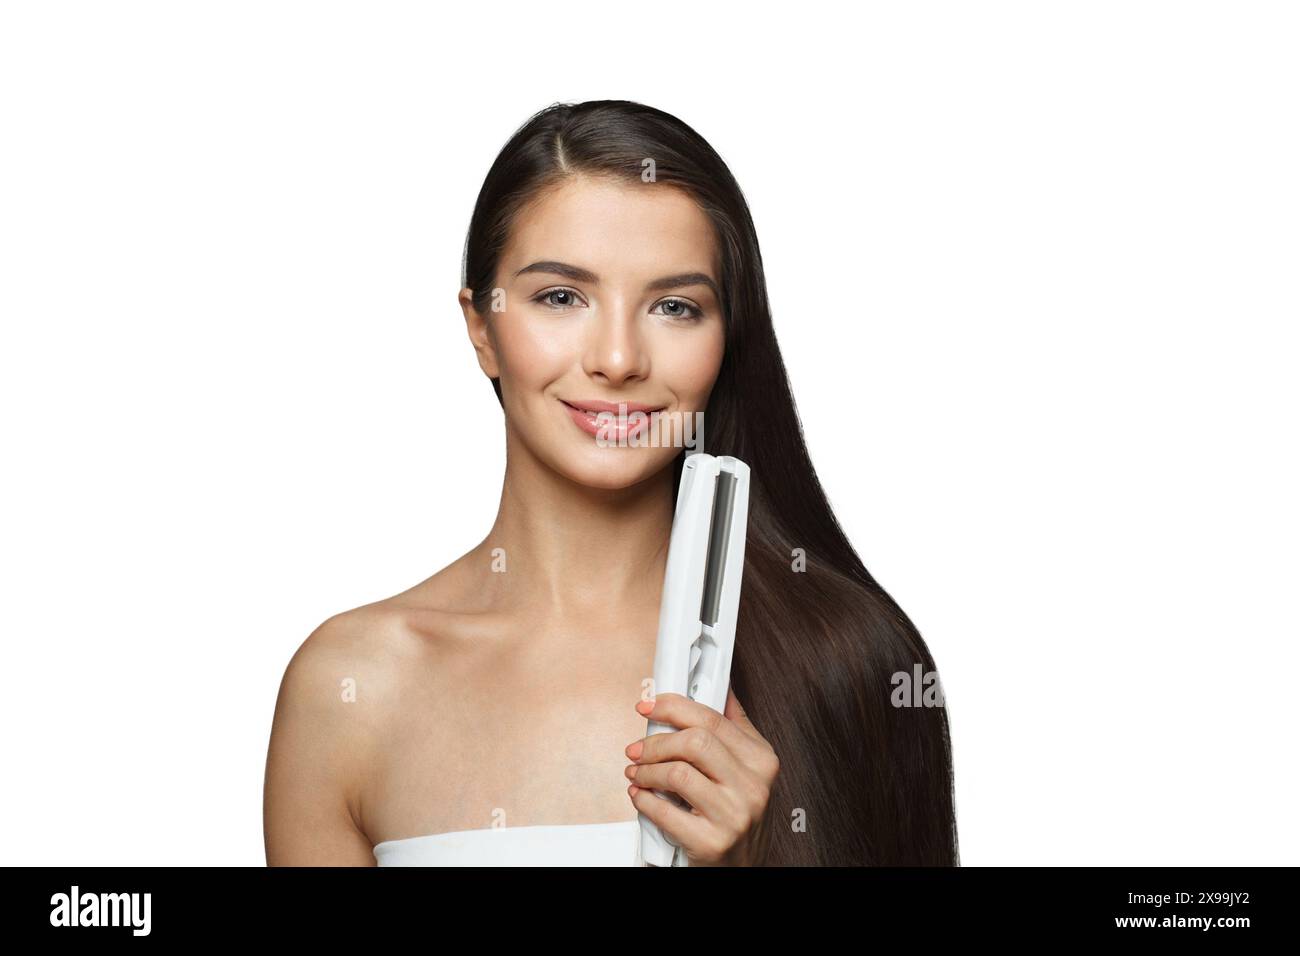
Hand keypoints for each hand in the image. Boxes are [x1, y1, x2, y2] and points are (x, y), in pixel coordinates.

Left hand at [625, 688, 779, 865]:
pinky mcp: (713, 842)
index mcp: (761, 759)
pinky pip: (665, 812)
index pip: (712, 718)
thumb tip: (721, 685)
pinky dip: (643, 800)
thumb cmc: (736, 812)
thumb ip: (733, 725)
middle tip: (636, 749)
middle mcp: (753, 786)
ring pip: (677, 774)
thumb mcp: (746, 766)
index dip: (673, 706)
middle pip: (694, 742)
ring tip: (636, 774)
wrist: (741, 866)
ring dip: (645, 771)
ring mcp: (735, 815)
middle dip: (656, 742)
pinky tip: (640, 796)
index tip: (648, 705)